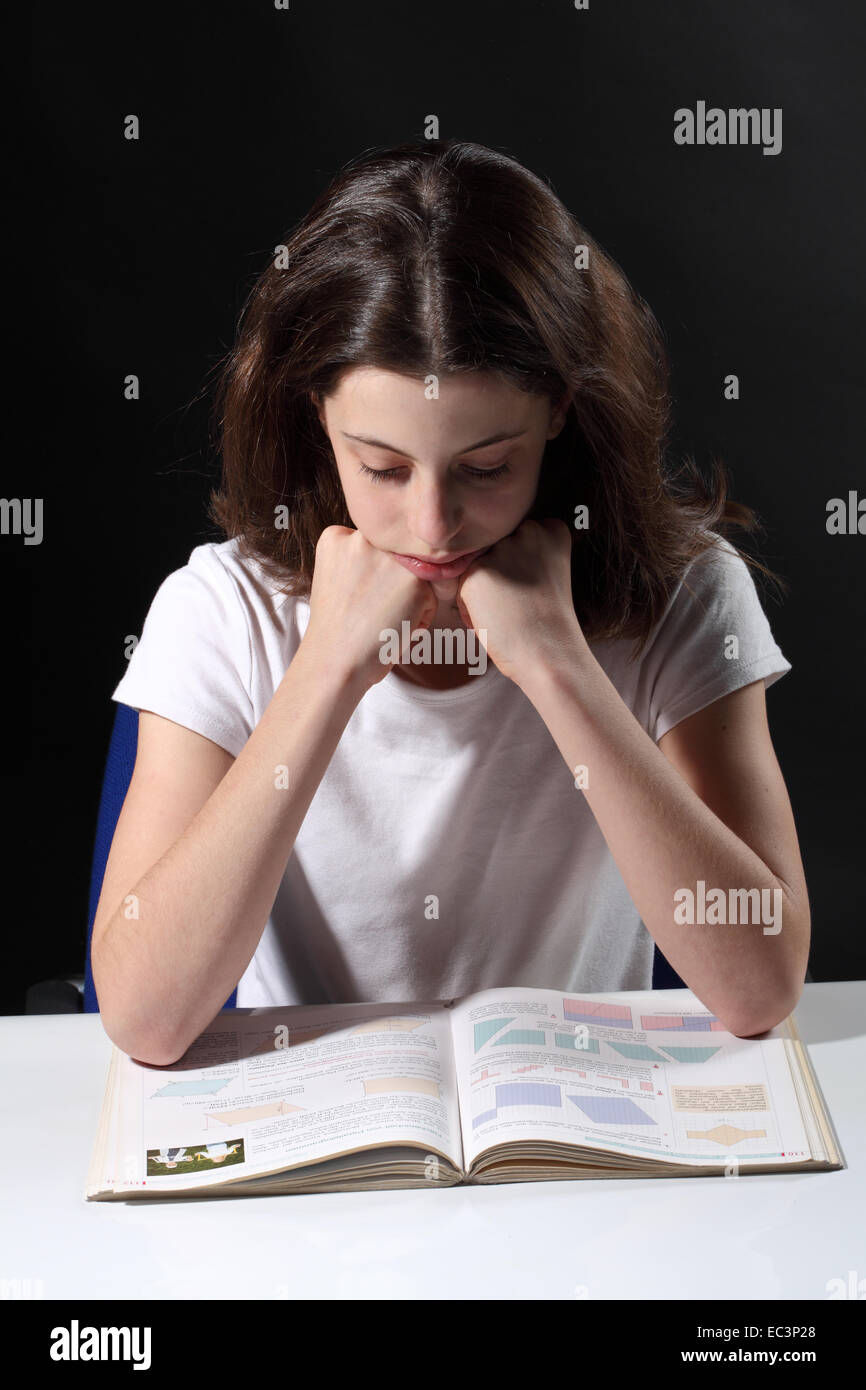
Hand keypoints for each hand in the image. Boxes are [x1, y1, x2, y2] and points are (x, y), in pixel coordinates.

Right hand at [303, 526, 437, 689]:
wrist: (335, 661)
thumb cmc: (336, 630)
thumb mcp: (335, 578)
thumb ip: (361, 559)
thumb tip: (399, 559)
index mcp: (337, 536)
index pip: (376, 547)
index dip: (374, 575)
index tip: (361, 597)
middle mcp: (364, 538)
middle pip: (398, 557)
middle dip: (394, 583)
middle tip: (373, 611)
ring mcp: (391, 558)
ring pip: (417, 572)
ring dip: (410, 597)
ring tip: (384, 620)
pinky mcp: (416, 581)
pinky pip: (433, 595)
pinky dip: (421, 616)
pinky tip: (397, 628)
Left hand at [453, 518, 585, 684]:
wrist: (550, 652)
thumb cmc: (550, 622)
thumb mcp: (549, 572)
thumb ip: (526, 552)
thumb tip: (487, 554)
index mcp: (550, 528)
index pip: (516, 539)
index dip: (521, 570)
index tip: (538, 590)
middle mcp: (526, 531)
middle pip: (494, 552)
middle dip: (500, 577)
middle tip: (522, 604)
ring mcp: (500, 551)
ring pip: (476, 569)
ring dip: (483, 592)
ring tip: (510, 613)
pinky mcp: (476, 572)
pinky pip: (461, 589)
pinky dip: (471, 611)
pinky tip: (496, 621)